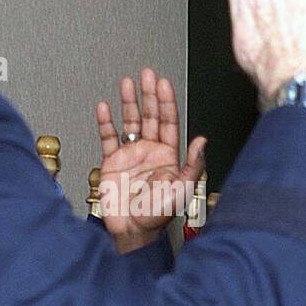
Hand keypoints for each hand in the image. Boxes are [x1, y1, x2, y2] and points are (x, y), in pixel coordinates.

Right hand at [95, 67, 206, 253]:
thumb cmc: (158, 216)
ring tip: (127, 83)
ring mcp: (130, 154)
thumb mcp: (182, 191)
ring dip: (129, 102)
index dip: (166, 102)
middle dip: (149, 94)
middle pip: (149, 116)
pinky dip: (105, 122)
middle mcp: (150, 151)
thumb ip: (193, 165)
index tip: (164, 84)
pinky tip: (104, 107)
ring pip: (130, 121)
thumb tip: (202, 141)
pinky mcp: (112, 162)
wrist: (132, 231)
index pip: (168, 122)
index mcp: (168, 156)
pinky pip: (108, 137)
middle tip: (147, 74)